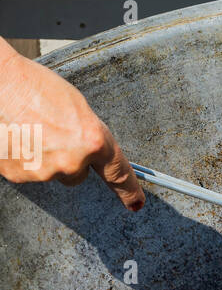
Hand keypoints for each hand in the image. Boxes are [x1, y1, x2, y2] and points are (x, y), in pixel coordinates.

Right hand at [0, 38, 144, 210]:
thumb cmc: (32, 86)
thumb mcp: (76, 107)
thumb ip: (88, 134)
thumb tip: (90, 148)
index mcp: (92, 140)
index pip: (118, 173)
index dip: (129, 191)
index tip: (135, 203)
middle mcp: (71, 161)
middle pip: (78, 174)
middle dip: (69, 158)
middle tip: (51, 132)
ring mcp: (44, 172)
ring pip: (52, 172)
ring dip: (44, 156)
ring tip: (30, 129)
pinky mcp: (19, 176)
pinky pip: (29, 171)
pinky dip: (24, 158)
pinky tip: (18, 137)